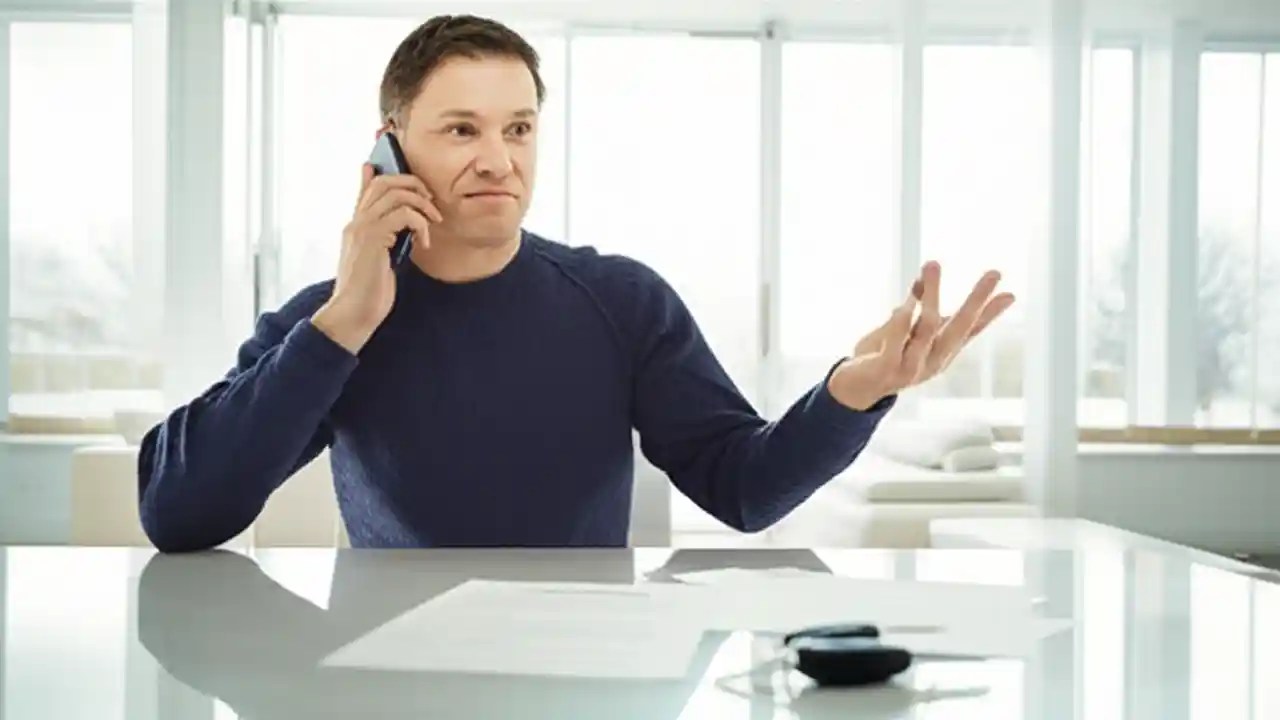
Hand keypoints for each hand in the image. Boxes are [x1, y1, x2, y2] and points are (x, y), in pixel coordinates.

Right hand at [311, 163, 442, 353]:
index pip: (367, 189)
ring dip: (421, 204)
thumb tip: (402, 229)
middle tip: (431, 203)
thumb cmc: (369, 293)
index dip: (381, 174)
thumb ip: (388, 240)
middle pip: (384, 182)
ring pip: (395, 193)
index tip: (395, 172)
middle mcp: (356, 222)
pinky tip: (423, 242)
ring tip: (432, 223)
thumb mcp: (381, 261)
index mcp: (356, 226)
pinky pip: (402, 214)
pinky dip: (420, 224)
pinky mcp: (373, 239)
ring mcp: (362, 228)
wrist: (354, 314)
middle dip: (413, 184)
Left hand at [827, 261, 1015, 410]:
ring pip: (926, 329)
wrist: (850, 391)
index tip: (1011, 294)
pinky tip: (902, 304)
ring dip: (931, 294)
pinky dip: (900, 322)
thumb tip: (923, 281)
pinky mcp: (885, 370)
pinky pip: (895, 343)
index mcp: (940, 353)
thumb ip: (914, 310)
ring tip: (933, 264)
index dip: (990, 314)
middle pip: (959, 329)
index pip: (970, 331)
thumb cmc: (880, 359)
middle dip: (977, 301)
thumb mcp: (902, 332)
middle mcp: (931, 362)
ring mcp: (910, 368)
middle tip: (995, 273)